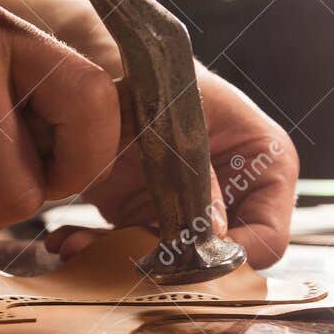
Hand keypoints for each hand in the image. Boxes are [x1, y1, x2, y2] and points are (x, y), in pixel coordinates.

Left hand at [42, 66, 298, 268]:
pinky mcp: (144, 219)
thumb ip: (198, 178)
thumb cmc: (150, 76)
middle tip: (124, 262)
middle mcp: (233, 195)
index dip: (230, 258)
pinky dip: (96, 253)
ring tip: (76, 244)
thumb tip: (214, 238)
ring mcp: (187, 211)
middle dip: (168, 270)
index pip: (267, 239)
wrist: (95, 63)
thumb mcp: (177, 122)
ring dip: (122, 264)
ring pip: (168, 268)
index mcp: (265, 162)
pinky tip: (66, 238)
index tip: (184, 259)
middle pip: (217, 263)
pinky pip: (130, 254)